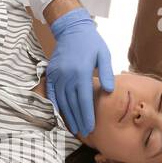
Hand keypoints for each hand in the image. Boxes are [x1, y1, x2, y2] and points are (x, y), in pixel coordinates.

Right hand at [45, 7, 113, 137]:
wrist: (71, 29)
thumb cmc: (91, 42)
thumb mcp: (104, 55)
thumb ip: (107, 73)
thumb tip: (110, 91)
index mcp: (81, 72)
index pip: (84, 100)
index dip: (87, 115)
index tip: (91, 128)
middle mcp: (67, 75)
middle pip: (72, 103)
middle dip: (78, 119)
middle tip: (84, 133)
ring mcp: (57, 74)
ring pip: (61, 100)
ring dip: (67, 115)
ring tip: (74, 128)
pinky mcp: (51, 72)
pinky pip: (52, 92)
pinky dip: (56, 104)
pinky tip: (60, 114)